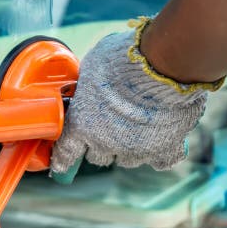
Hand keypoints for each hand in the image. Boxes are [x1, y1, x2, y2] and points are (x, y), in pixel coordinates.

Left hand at [49, 22, 218, 183]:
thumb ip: (88, 85)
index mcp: (81, 125)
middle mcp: (105, 143)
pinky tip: (162, 141)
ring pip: (127, 160)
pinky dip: (160, 154)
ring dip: (129, 147)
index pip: (66, 152)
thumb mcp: (91, 68)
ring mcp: (135, 149)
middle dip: (101, 144)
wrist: (163, 63)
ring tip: (138, 126)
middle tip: (110, 125)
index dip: (63, 159)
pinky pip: (161, 161)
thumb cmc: (121, 59)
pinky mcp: (165, 148)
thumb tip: (88, 85)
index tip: (61, 168)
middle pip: (98, 157)